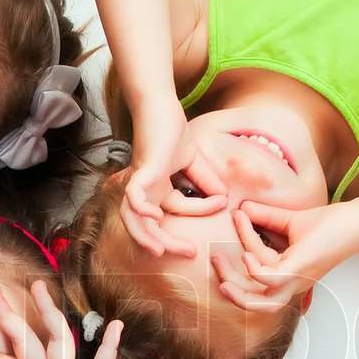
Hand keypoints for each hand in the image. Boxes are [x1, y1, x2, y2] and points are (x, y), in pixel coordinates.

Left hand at [116, 115, 226, 257]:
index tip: (222, 205)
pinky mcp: (141, 169)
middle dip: (166, 244)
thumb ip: (206, 180)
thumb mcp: (194, 160)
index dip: (201, 211)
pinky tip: (154, 215)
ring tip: (160, 251)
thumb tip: (225, 199)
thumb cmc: (171, 130)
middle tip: (190, 253)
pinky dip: (139, 209)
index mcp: (157, 190)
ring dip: (146, 237)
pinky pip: (133, 195)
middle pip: (148, 226)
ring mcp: (140, 181)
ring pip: (133, 218)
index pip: (178, 211)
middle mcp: (145, 190)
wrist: (159, 105)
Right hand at [214, 201, 358, 312]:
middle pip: (255, 301)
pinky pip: (271, 280)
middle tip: (214, 261)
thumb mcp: (289, 221)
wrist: (357, 221)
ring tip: (221, 263)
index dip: (239, 251)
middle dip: (230, 285)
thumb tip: (241, 207)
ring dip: (237, 283)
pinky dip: (255, 271)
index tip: (235, 218)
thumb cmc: (330, 224)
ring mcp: (297, 278)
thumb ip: (265, 218)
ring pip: (261, 296)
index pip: (255, 276)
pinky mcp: (301, 268)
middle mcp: (292, 283)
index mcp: (288, 276)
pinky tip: (247, 255)